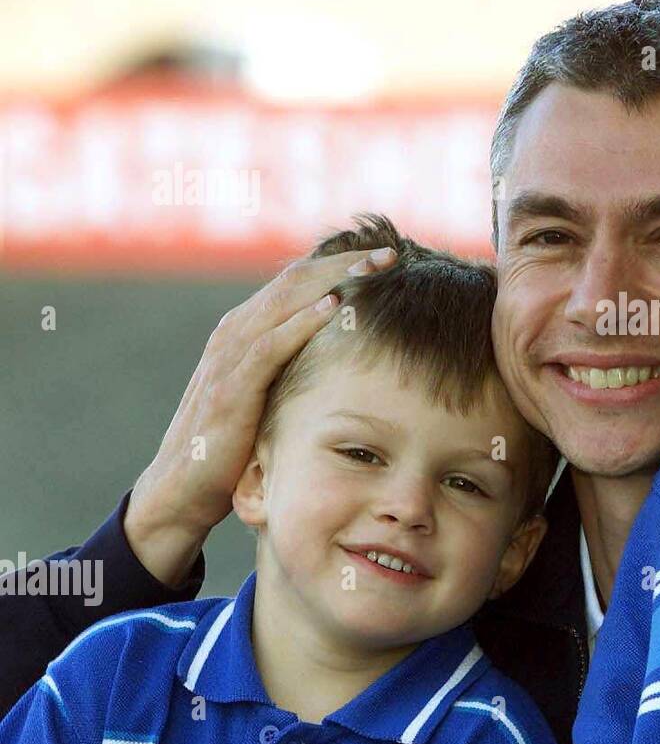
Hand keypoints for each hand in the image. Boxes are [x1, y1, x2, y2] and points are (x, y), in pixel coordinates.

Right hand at [124, 246, 397, 585]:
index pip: (297, 282)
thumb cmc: (233, 444)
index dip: (340, 264)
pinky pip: (270, 346)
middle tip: (392, 253)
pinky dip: (302, 322)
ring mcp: (228, 358)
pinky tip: (335, 307)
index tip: (386, 257)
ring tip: (375, 267)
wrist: (183, 490)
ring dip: (335, 281)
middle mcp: (235, 333)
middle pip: (296, 281)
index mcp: (245, 329)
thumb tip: (342, 352)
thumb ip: (292, 365)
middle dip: (346, 263)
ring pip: (285, 302)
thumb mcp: (267, 393)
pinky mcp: (231, 388)